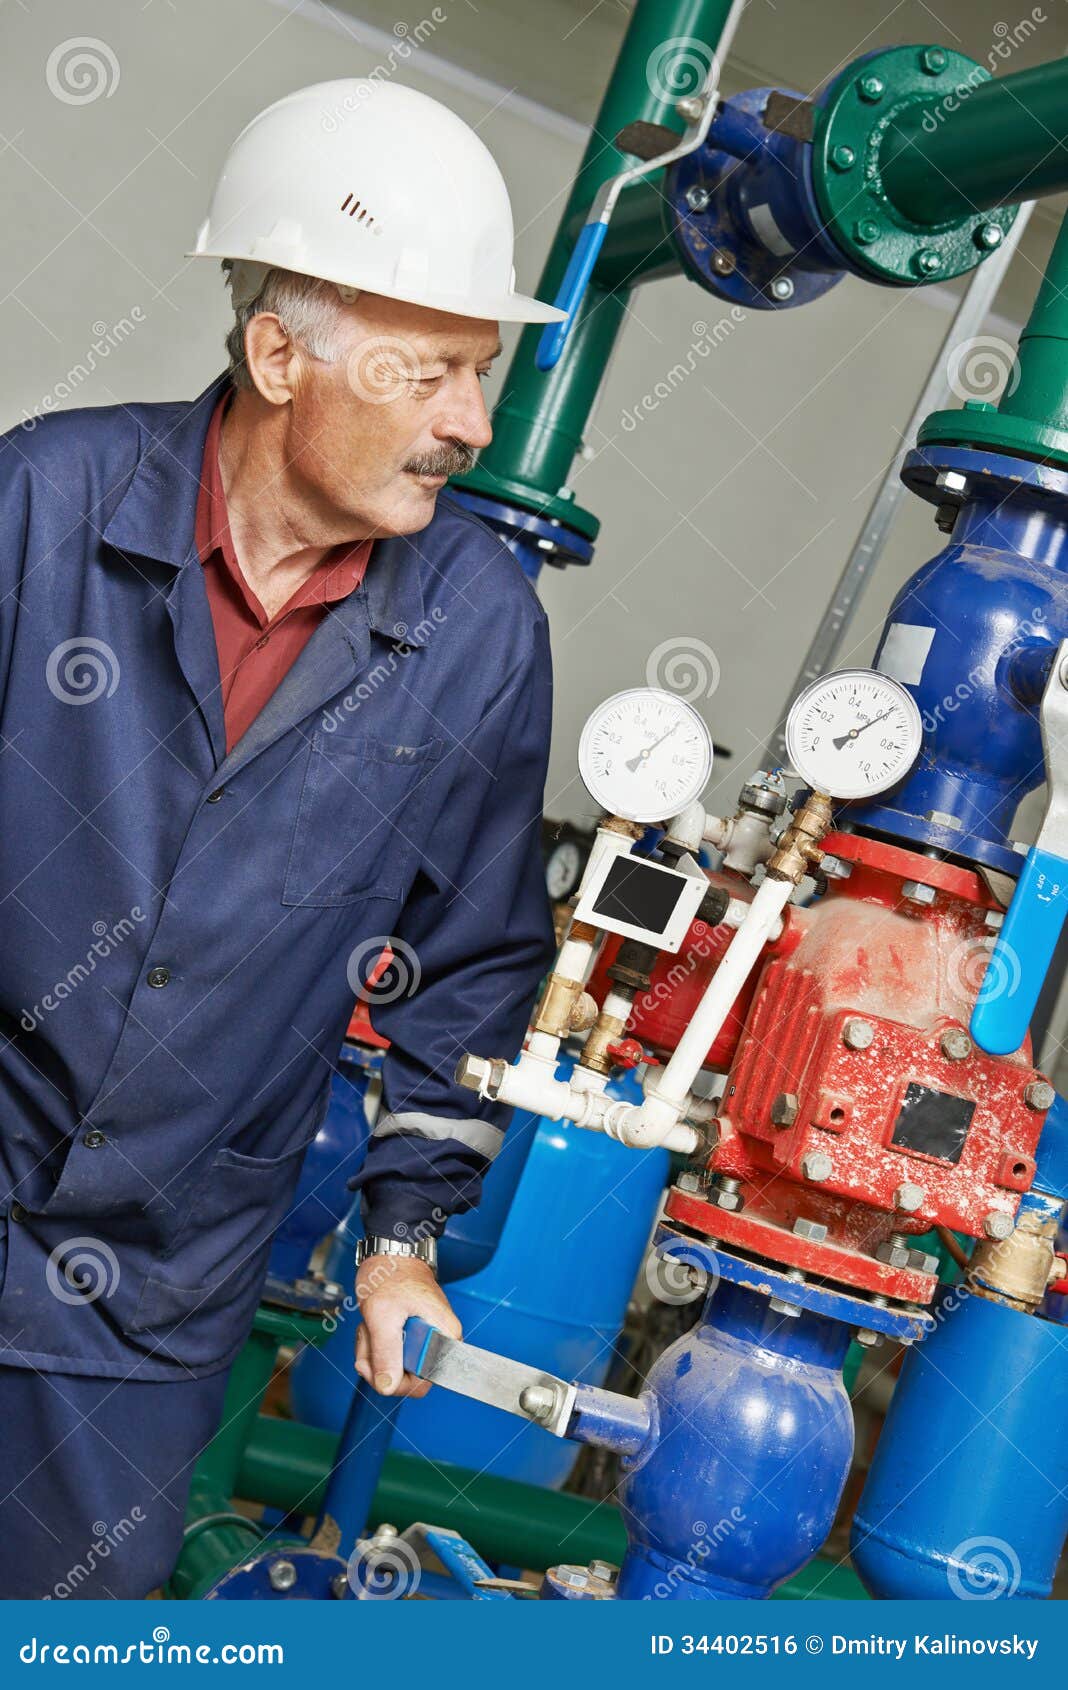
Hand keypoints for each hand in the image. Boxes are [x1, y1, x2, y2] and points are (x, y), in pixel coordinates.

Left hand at [354, 1253, 460, 1398]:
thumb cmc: (391, 1273)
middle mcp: (440, 1340)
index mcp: (444, 1336)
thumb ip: (386, 1352)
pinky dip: (376, 1345)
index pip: (424, 1382)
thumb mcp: (383, 1314)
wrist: (389, 1252)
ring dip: (374, 1352)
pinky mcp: (413, 1336)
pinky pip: (393, 1354)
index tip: (375, 1361)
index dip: (396, 1380)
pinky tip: (372, 1327)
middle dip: (379, 1363)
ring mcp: (426, 1338)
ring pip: (396, 1367)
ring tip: (369, 1327)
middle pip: (408, 1377)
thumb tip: (387, 1386)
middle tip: (367, 1339)